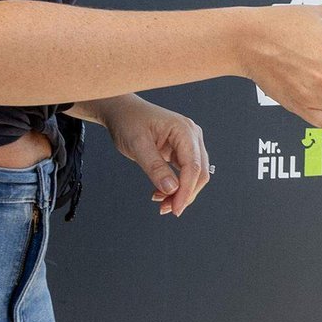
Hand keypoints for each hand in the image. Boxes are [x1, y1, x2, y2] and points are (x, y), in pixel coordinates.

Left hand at [98, 96, 211, 216]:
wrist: (122, 111)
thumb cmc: (128, 121)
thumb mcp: (137, 144)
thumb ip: (154, 167)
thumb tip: (172, 189)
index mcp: (184, 130)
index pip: (193, 166)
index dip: (186, 191)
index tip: (175, 209)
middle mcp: (192, 136)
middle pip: (199, 173)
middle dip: (185, 194)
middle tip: (166, 209)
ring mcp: (189, 143)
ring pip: (194, 175)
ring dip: (181, 192)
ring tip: (161, 203)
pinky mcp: (182, 151)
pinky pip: (185, 173)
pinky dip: (176, 186)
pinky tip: (161, 193)